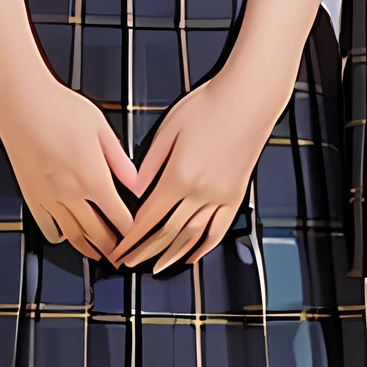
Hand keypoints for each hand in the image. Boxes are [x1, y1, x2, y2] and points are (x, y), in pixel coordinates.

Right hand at [0, 73, 144, 262]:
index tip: (137, 238)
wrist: (21, 102)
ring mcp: (49, 198)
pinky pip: (47, 227)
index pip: (120, 218)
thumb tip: (136, 181)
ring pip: (73, 236)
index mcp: (94, 178)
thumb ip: (119, 158)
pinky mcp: (31, 195)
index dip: (132, 232)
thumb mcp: (100, 127)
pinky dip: (59, 236)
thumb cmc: (59, 108)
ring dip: (88, 249)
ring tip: (98, 254)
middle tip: (121, 255)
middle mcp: (72, 195)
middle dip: (113, 248)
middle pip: (98, 234)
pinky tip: (65, 234)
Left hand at [108, 72, 279, 273]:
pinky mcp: (236, 195)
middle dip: (145, 252)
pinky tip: (192, 255)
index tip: (119, 249)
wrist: (247, 99)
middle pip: (168, 233)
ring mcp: (221, 196)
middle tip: (129, 263)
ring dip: (172, 256)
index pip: (148, 217)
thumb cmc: (208, 105)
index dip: (131, 237)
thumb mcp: (169, 128)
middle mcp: (200, 192)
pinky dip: (204, 247)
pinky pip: (219, 229)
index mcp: (179, 176)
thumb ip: (150, 162)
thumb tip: (133, 188)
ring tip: (156, 268)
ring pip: (193, 237)